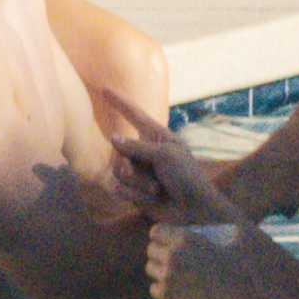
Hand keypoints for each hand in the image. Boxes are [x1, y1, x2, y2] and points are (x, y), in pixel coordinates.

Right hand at [88, 83, 227, 222]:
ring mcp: (139, 171)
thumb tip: (112, 138)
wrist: (194, 209)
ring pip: (119, 170)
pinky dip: (134, 195)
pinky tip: (150, 200)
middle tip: (153, 180)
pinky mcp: (134, 190)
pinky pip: (120, 188)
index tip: (104, 89)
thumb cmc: (186, 176)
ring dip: (138, 183)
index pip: (134, 114)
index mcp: (155, 136)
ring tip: (156, 190)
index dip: (119, 102)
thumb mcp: (165, 156)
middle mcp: (144, 151)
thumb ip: (137, 147)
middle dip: (132, 167)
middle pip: (120, 149)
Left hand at [145, 216, 246, 298]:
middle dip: (158, 253)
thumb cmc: (244, 275)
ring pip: (151, 270)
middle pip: (151, 250)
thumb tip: (230, 226)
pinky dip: (160, 289)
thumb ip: (233, 229)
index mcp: (186, 239)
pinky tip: (166, 289)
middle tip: (170, 258)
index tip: (168, 240)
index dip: (161, 235)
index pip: (157, 231)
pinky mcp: (170, 298)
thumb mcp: (241, 243)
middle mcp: (172, 256)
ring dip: (158, 270)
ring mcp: (169, 278)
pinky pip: (155, 290)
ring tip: (168, 273)